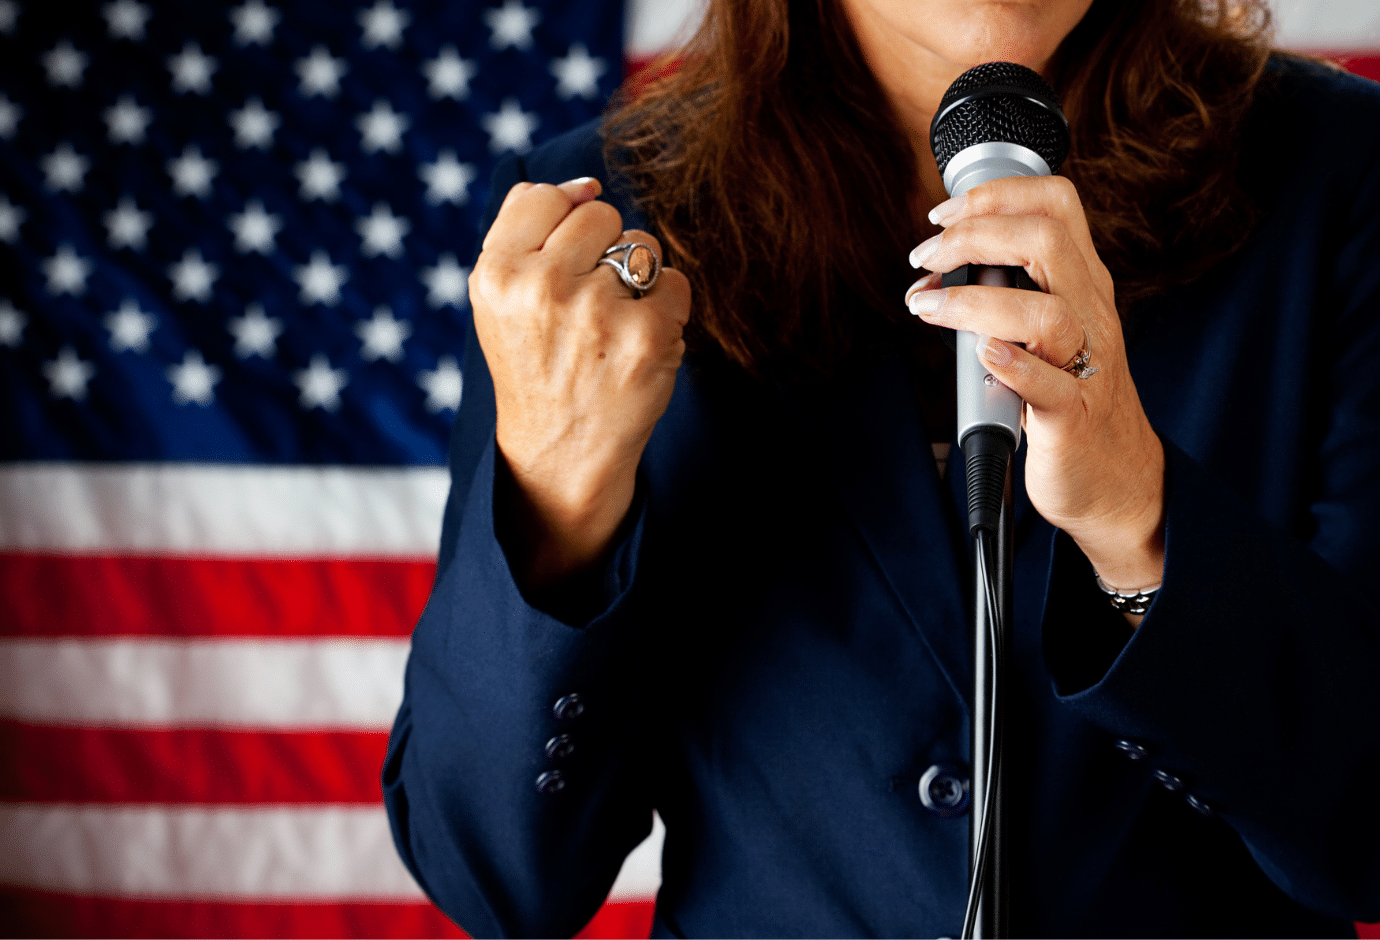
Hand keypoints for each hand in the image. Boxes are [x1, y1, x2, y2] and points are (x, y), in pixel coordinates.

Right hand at [470, 177, 690, 587]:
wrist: (561, 452)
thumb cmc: (536, 364)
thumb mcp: (501, 297)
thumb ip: (527, 227)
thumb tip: (588, 185)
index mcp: (496, 273)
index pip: (546, 196)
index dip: (564, 225)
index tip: (561, 267)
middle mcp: (541, 288)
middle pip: (602, 215)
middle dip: (603, 253)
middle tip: (586, 310)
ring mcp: (596, 312)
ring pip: (643, 246)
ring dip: (637, 281)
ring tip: (611, 329)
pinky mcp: (646, 336)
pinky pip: (676, 283)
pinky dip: (667, 312)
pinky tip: (638, 347)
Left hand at [904, 176, 1164, 595]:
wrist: (1116, 476)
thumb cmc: (1069, 398)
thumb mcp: (1050, 328)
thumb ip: (1010, 290)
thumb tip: (942, 265)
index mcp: (1083, 284)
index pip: (1056, 205)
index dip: (997, 195)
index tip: (943, 214)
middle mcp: (1090, 314)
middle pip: (1047, 241)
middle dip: (974, 235)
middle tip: (925, 258)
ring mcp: (1084, 364)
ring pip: (1046, 313)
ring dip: (976, 301)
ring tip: (928, 306)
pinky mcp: (1071, 417)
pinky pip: (1049, 386)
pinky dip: (1014, 366)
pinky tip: (983, 354)